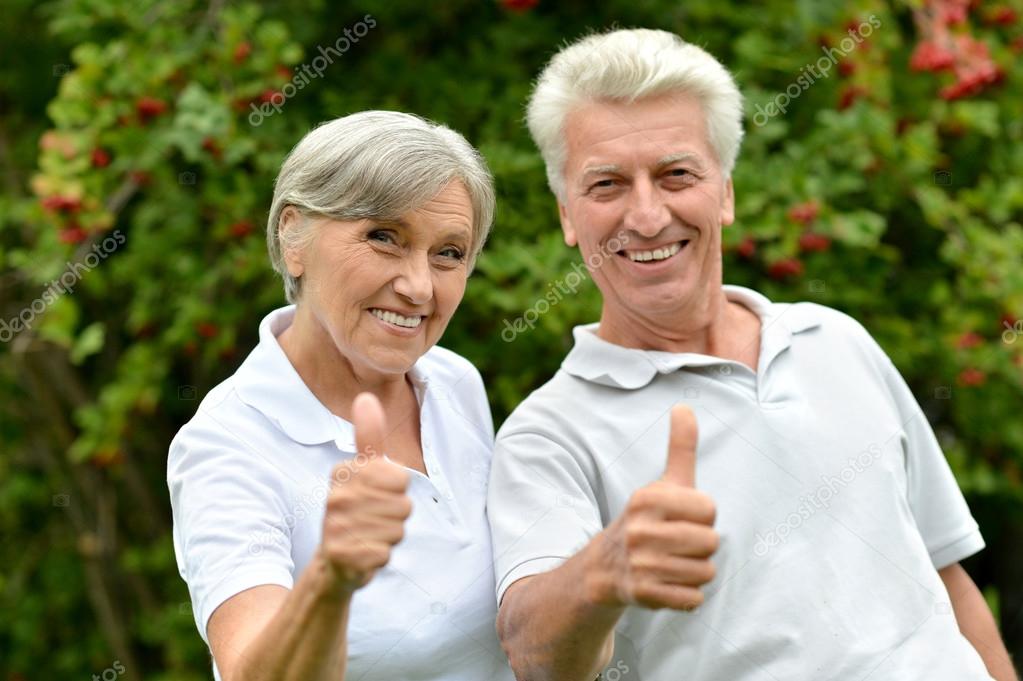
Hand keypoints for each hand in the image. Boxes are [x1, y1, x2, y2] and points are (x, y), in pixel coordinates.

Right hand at [318, 392, 411, 591]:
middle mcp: (337, 498)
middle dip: (397, 514)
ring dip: (390, 536)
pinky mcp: (345, 557)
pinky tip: (365, 553)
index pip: (400, 477)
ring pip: (398, 530)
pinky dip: (382, 556)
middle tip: (375, 518)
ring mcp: (338, 528)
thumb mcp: (362, 470)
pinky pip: (387, 553)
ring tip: (369, 535)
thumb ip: (369, 435)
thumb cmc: (355, 509)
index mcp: (343, 473)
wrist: (333, 561)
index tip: (378, 493)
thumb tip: (366, 397)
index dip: (398, 489)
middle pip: (403, 505)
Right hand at [597, 405, 717, 609]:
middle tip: (677, 544)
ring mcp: (640, 564)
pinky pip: (693, 599)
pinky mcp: (643, 594)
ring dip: (695, 572)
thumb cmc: (648, 520)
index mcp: (647, 498)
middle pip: (711, 542)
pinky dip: (687, 597)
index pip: (710, 509)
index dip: (703, 516)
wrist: (604, 569)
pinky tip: (668, 585)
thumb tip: (685, 405)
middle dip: (701, 546)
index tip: (681, 518)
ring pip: (705, 573)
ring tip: (672, 564)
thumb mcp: (663, 483)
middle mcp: (640, 530)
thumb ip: (680, 447)